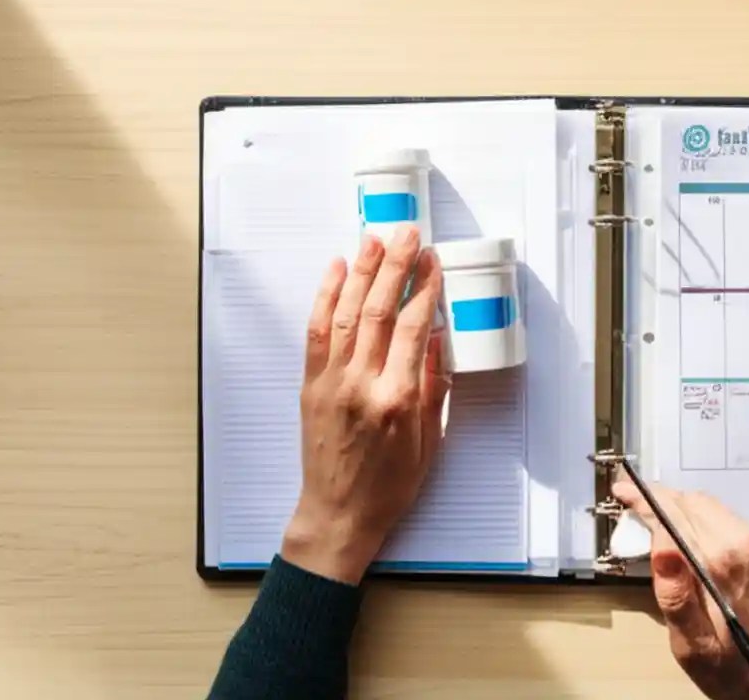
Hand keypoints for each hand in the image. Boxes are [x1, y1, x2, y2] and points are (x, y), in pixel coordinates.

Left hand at [281, 227, 450, 584]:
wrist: (338, 514)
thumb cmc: (389, 485)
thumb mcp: (429, 441)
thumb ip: (433, 387)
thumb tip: (438, 339)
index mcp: (398, 400)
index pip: (414, 329)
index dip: (426, 289)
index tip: (434, 262)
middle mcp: (362, 385)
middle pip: (379, 311)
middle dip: (396, 266)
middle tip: (408, 234)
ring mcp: (331, 383)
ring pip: (345, 313)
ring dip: (361, 272)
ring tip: (374, 239)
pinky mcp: (310, 385)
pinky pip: (317, 332)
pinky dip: (325, 297)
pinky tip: (337, 270)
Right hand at [612, 481, 748, 699]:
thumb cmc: (733, 668)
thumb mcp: (691, 644)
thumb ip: (674, 594)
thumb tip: (660, 546)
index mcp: (721, 563)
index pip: (675, 515)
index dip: (645, 500)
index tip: (623, 491)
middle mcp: (744, 543)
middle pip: (692, 503)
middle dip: (660, 500)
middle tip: (631, 504)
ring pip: (709, 506)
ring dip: (679, 508)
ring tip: (653, 519)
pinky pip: (725, 518)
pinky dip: (699, 518)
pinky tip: (685, 534)